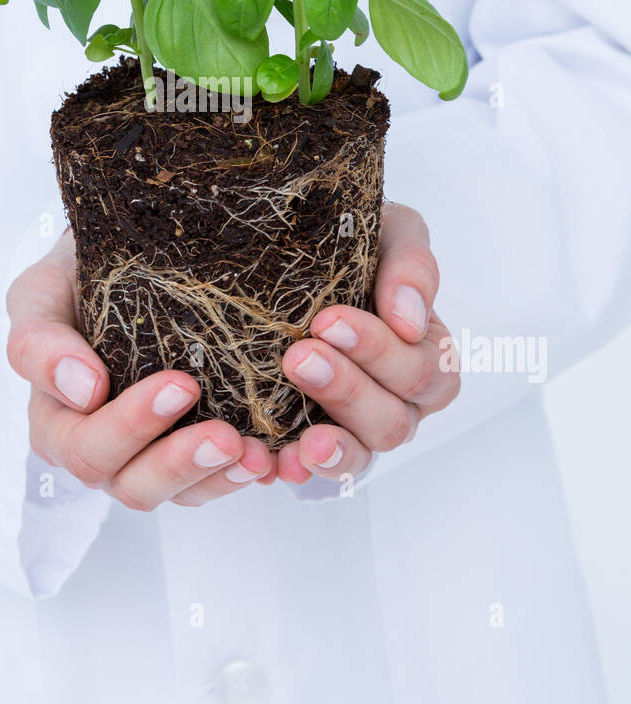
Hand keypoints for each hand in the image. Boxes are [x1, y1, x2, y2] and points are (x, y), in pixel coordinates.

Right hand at [6, 230, 275, 509]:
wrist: (124, 262)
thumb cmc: (74, 278)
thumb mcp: (40, 294)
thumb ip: (38, 341)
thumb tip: (83, 390)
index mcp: (57, 424)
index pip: (86, 447)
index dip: (130, 426)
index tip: (181, 385)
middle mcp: (100, 451)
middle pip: (132, 484)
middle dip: (179, 461)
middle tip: (227, 434)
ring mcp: (148, 456)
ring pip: (179, 494)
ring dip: (218, 477)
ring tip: (257, 454)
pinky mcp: (193, 453)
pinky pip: (216, 482)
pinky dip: (245, 473)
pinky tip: (272, 456)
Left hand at [277, 203, 459, 484]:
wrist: (293, 245)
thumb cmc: (354, 240)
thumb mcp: (390, 233)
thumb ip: (411, 265)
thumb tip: (410, 318)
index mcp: (428, 354)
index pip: (425, 371)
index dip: (381, 352)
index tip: (328, 320)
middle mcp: (399, 400)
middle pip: (392, 421)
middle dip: (348, 389)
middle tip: (299, 356)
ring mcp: (356, 426)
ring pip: (360, 454)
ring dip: (332, 444)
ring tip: (299, 437)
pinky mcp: (311, 440)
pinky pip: (313, 470)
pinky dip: (297, 470)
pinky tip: (276, 463)